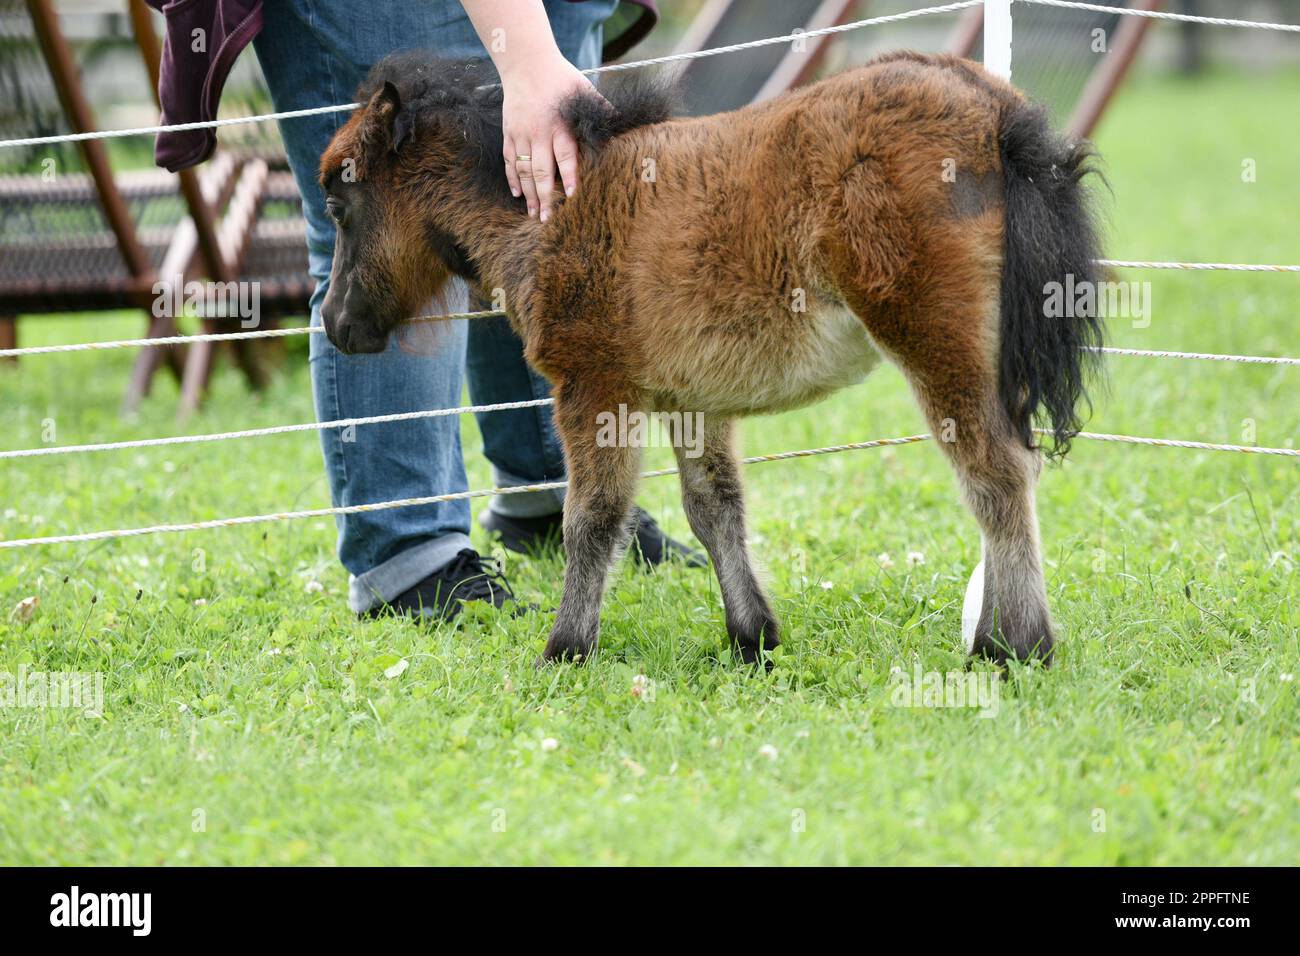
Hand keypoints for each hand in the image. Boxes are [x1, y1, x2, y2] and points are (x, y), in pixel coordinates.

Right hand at [499, 52, 602, 220]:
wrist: (526, 62)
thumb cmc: (561, 78)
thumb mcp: (584, 91)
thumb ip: (601, 110)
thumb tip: (624, 124)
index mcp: (560, 125)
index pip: (565, 156)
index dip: (570, 177)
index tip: (573, 197)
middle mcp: (539, 132)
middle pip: (541, 171)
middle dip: (544, 197)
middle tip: (548, 219)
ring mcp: (521, 133)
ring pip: (523, 170)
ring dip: (528, 194)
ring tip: (533, 214)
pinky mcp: (509, 132)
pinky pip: (508, 159)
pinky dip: (512, 178)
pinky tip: (516, 194)